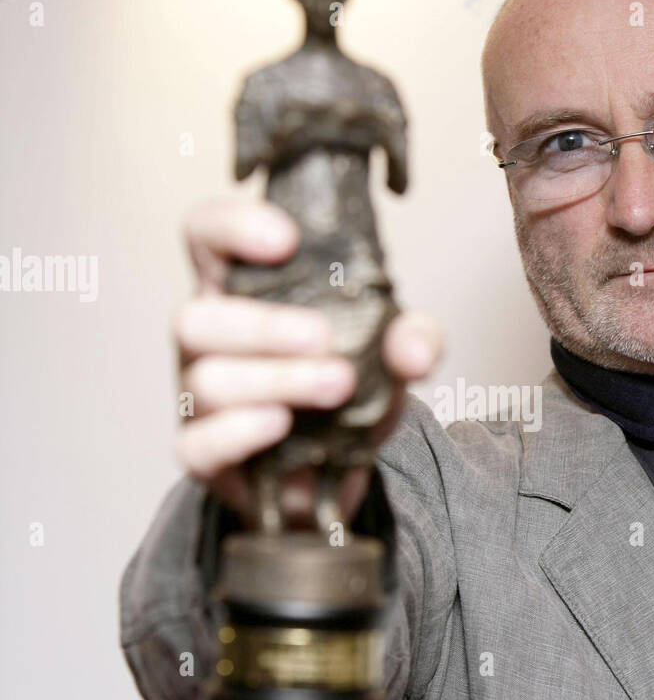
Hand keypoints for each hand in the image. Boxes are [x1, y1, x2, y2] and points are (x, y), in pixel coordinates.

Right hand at [174, 197, 442, 525]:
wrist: (336, 472)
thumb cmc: (345, 392)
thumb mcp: (390, 356)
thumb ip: (412, 340)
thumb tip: (414, 348)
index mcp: (241, 292)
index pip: (206, 236)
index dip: (232, 227)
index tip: (287, 239)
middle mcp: (208, 341)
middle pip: (194, 317)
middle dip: (264, 327)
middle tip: (326, 339)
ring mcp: (198, 399)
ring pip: (206, 380)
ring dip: (276, 379)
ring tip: (337, 386)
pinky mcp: (203, 454)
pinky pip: (197, 444)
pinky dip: (240, 432)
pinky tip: (281, 425)